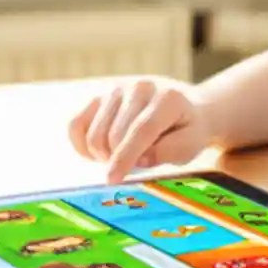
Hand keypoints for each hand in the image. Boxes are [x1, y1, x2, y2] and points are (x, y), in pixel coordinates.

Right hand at [67, 77, 213, 182]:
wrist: (184, 106)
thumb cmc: (187, 129)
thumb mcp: (190, 145)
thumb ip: (168, 152)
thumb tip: (138, 160)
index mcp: (168, 98)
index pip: (141, 130)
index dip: (125, 157)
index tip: (113, 180)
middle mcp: (139, 88)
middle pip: (114, 136)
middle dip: (118, 161)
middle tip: (134, 166)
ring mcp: (116, 89)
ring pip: (94, 134)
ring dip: (103, 156)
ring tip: (123, 156)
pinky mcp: (99, 96)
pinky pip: (76, 125)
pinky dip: (83, 146)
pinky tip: (102, 152)